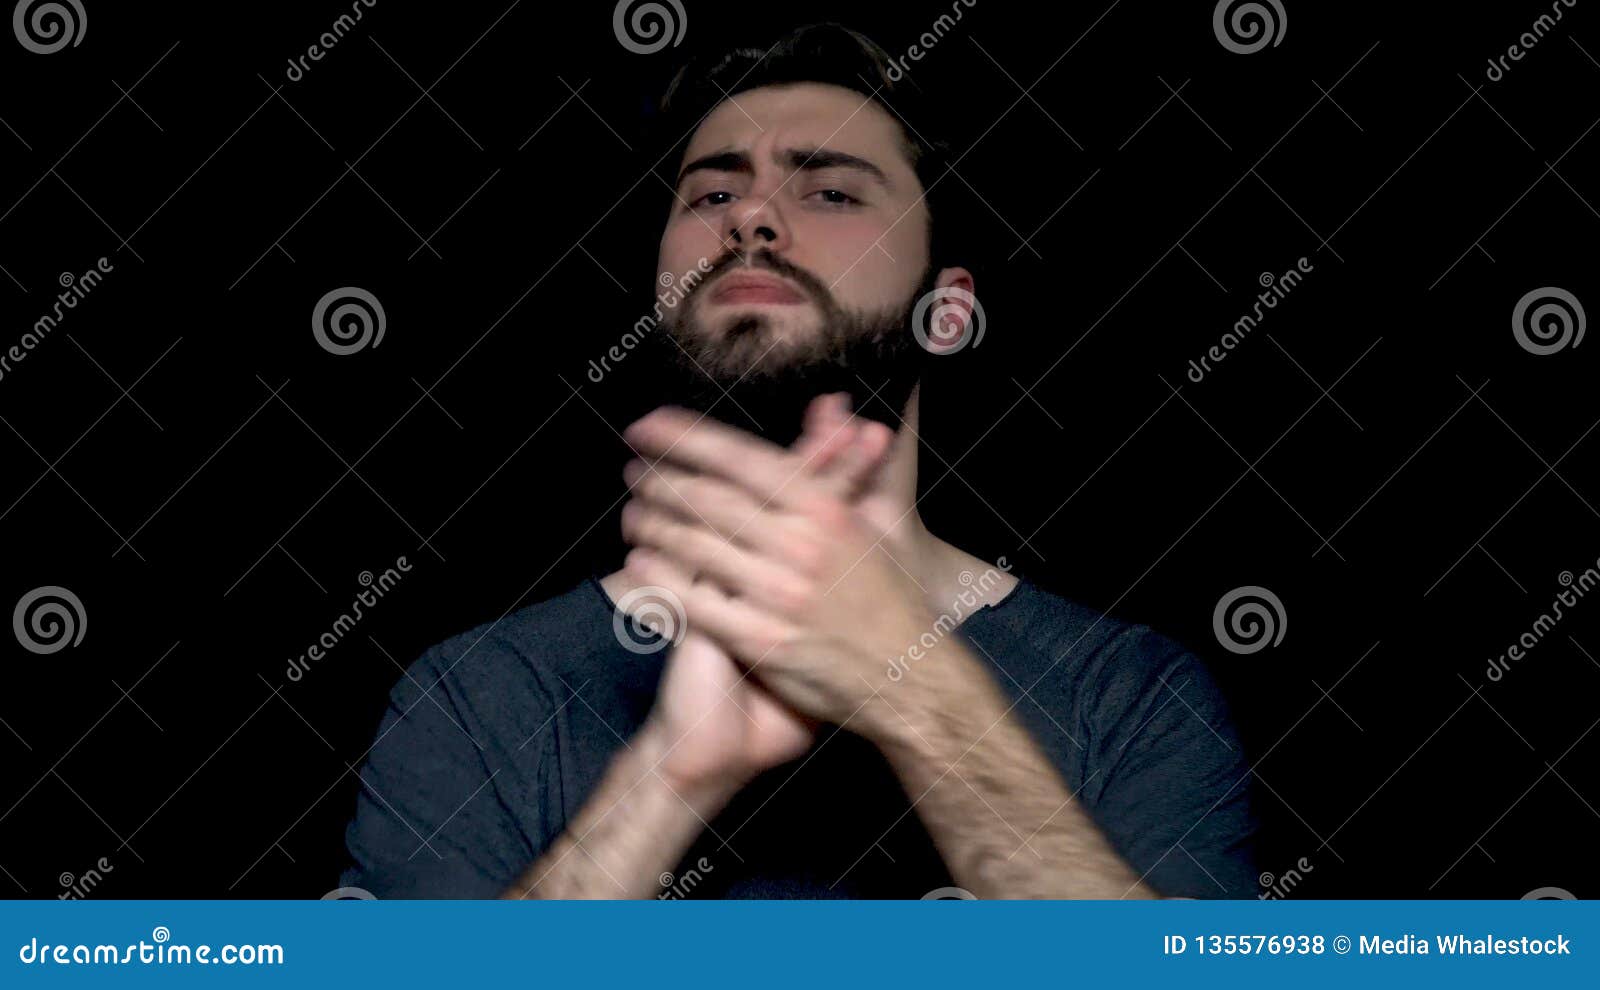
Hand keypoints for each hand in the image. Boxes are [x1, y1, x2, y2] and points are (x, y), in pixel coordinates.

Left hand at [620, 399, 932, 733]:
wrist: (904, 675)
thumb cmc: (890, 594)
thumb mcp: (880, 519)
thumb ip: (845, 460)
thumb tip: (829, 404)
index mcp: (825, 509)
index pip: (739, 459)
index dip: (684, 438)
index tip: (647, 427)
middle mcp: (800, 546)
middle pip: (708, 500)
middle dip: (660, 480)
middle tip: (631, 469)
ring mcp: (778, 595)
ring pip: (694, 547)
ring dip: (651, 525)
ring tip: (629, 513)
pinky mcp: (760, 640)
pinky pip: (695, 602)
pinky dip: (659, 580)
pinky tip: (637, 564)